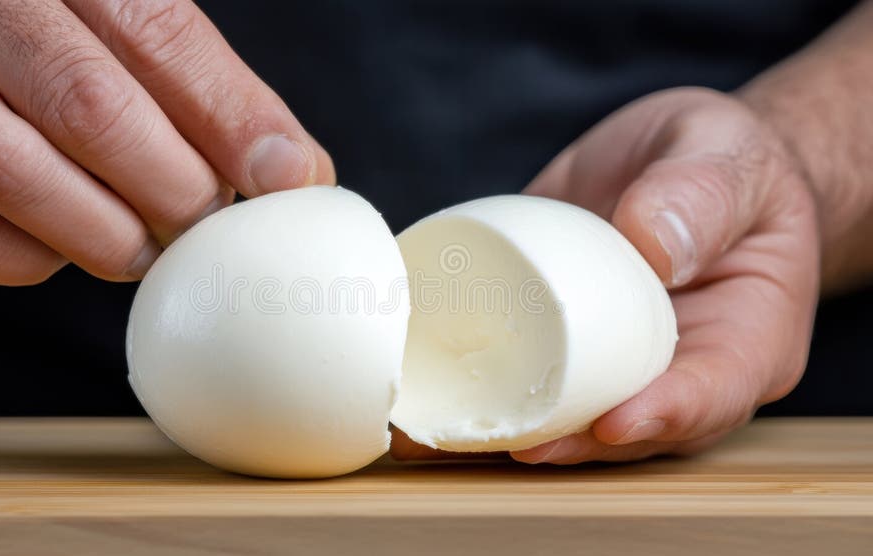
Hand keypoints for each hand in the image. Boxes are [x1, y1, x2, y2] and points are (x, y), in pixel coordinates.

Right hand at [0, 0, 334, 283]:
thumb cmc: (29, 9)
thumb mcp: (105, 1)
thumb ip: (188, 70)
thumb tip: (288, 167)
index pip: (156, 33)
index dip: (231, 118)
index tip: (288, 179)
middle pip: (88, 106)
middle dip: (171, 188)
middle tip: (205, 224)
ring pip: (5, 168)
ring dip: (99, 234)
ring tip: (146, 251)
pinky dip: (15, 255)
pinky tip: (58, 253)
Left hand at [392, 87, 819, 462]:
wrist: (677, 162)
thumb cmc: (722, 159)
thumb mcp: (727, 154)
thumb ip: (702, 194)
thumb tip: (650, 243)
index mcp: (745, 337)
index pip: (716, 390)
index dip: (666, 414)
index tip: (613, 422)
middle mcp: (676, 368)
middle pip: (629, 426)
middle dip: (567, 442)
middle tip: (510, 444)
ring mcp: (610, 363)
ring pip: (563, 414)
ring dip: (501, 430)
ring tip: (440, 432)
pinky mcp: (555, 342)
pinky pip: (519, 370)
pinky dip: (471, 383)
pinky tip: (419, 386)